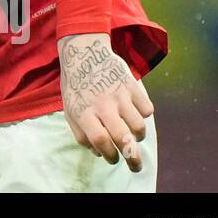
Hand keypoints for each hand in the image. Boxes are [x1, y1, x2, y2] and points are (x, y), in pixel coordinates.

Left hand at [58, 32, 154, 171]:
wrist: (85, 52)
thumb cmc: (77, 86)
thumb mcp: (70, 109)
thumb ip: (81, 134)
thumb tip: (99, 153)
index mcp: (83, 111)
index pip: (100, 140)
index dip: (109, 155)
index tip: (113, 159)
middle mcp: (102, 104)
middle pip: (122, 137)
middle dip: (133, 158)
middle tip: (136, 166)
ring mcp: (119, 94)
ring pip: (139, 126)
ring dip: (138, 136)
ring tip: (132, 134)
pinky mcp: (132, 85)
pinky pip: (148, 110)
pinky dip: (144, 115)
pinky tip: (135, 111)